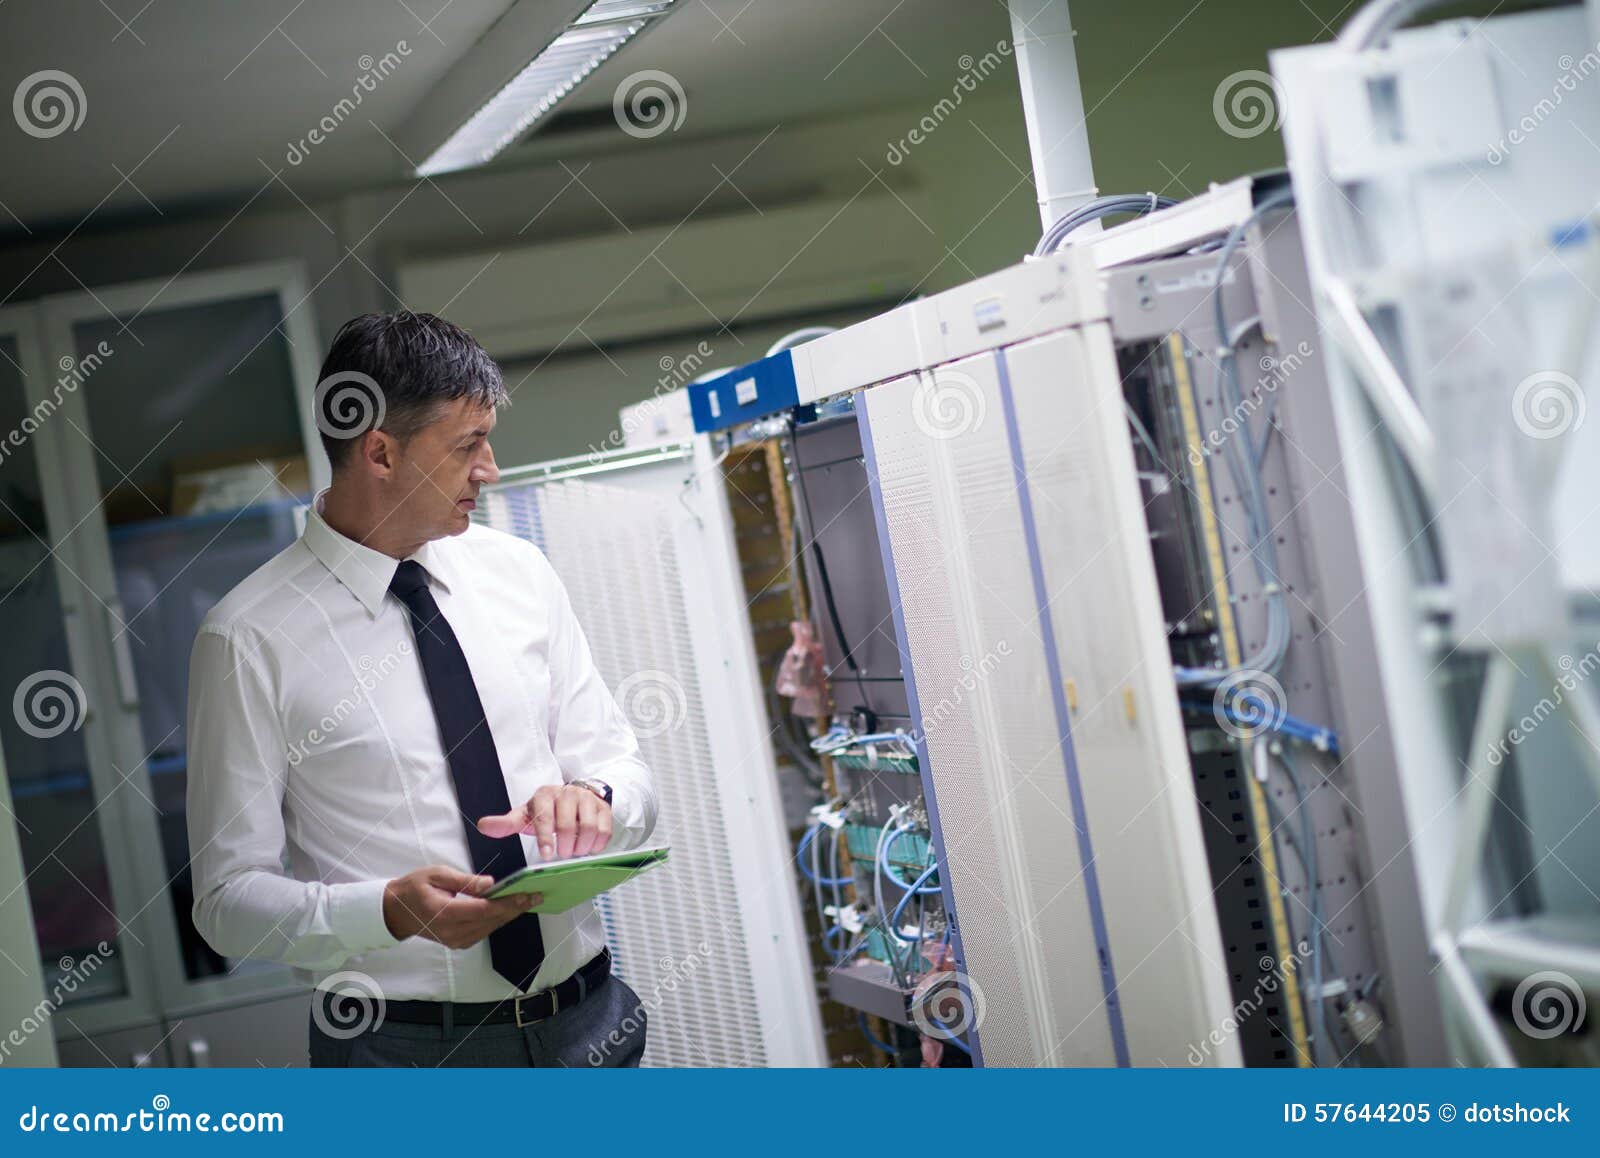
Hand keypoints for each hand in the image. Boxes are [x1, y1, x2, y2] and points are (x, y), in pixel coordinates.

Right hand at [382, 865, 540, 948]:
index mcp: (445, 913)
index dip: (508, 903)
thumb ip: (464, 880)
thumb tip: (490, 883)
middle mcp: (452, 932)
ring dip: (510, 914)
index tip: (527, 894)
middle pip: (491, 921)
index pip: (484, 910)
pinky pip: (484, 931)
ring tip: (529, 900)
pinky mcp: (458, 942)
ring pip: (490, 927)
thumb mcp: (435, 874)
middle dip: (516, 908)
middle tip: (536, 896)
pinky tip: (510, 909)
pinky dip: (498, 920)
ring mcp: (455, 940)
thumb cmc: (413, 889)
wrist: (395, 912)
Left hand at [476, 783, 611, 859]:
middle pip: (568, 825)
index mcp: (544, 796)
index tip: (548, 855)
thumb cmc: (546, 811)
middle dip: (566, 846)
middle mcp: (567, 794)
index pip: (545, 817)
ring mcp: (587, 799)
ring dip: (582, 846)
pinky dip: (597, 844)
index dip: (546, 838)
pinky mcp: (603, 807)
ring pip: (589, 828)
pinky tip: (589, 847)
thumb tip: (483, 825)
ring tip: (576, 852)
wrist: (573, 797)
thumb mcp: (525, 816)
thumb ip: (505, 824)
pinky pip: (604, 829)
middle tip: (563, 854)